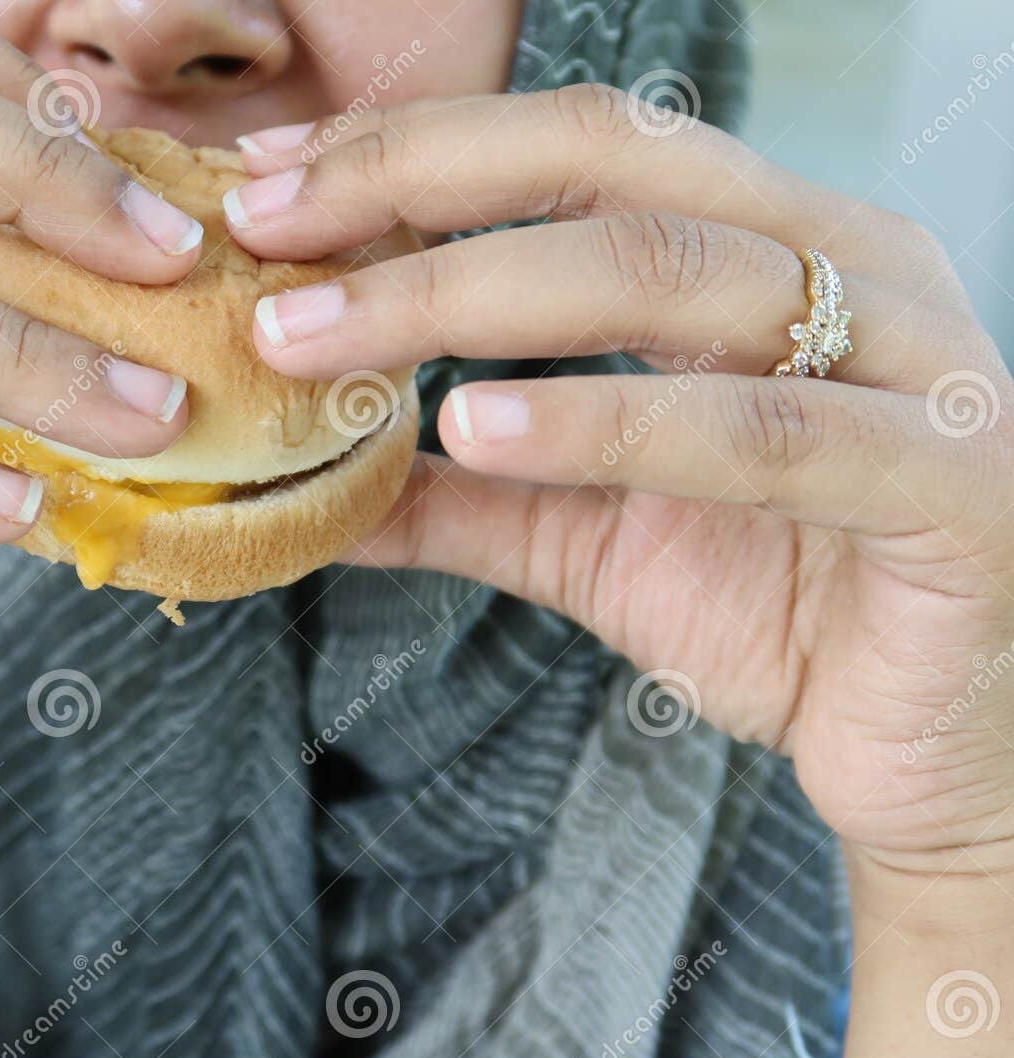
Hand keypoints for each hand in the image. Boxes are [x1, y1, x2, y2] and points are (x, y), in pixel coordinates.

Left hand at [225, 87, 1013, 886]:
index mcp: (773, 250)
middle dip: (416, 192)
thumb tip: (314, 483)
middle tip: (270, 236)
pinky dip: (607, 421)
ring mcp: (911, 362)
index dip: (415, 154)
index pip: (577, 149)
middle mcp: (851, 266)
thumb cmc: (785, 614)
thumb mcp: (592, 540)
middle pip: (611, 171)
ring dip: (467, 296)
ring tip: (322, 338)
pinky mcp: (948, 483)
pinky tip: (480, 425)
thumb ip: (467, 500)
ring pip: (671, 277)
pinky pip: (759, 433)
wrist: (938, 750)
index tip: (272, 189)